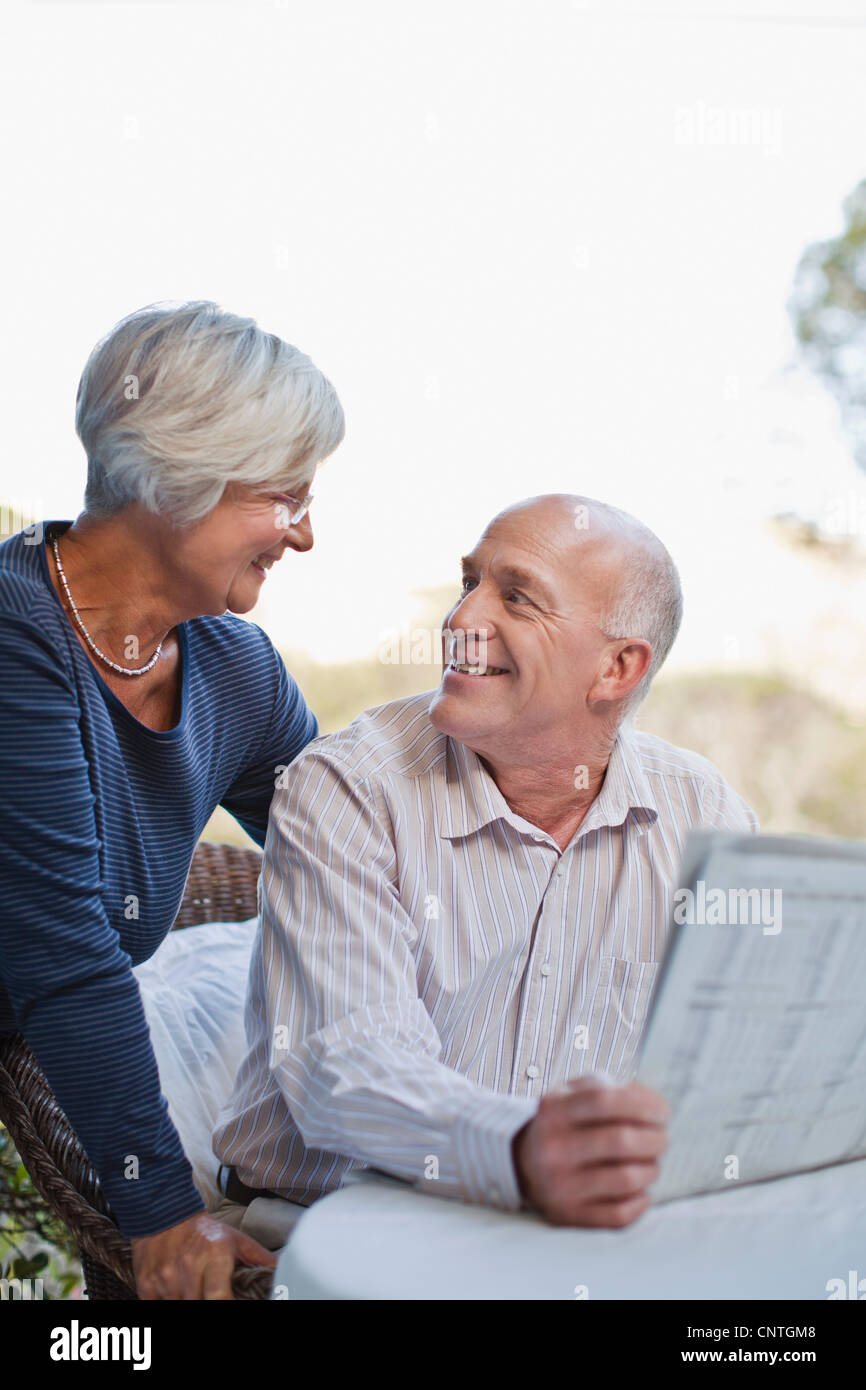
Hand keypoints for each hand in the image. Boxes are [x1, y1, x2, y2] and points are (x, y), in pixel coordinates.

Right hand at [130, 1211, 277, 1299]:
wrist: (163, 1211)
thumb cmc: (203, 1231)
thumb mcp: (235, 1239)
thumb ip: (258, 1258)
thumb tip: (280, 1271)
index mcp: (214, 1257)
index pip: (219, 1299)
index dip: (225, 1306)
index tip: (230, 1303)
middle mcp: (188, 1268)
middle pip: (198, 1306)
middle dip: (205, 1303)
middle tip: (211, 1296)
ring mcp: (165, 1278)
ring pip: (177, 1308)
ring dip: (187, 1302)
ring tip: (194, 1292)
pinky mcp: (145, 1284)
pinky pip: (155, 1308)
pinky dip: (166, 1304)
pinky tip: (176, 1294)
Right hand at [512, 1076, 669, 1227]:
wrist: (524, 1166)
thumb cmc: (565, 1125)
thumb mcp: (572, 1094)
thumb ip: (608, 1088)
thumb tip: (651, 1103)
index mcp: (553, 1111)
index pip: (605, 1101)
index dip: (643, 1103)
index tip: (663, 1111)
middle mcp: (553, 1148)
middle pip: (622, 1141)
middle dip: (655, 1139)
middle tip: (662, 1138)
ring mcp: (559, 1186)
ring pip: (627, 1179)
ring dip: (651, 1169)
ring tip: (651, 1162)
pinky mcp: (570, 1216)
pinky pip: (620, 1214)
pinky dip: (641, 1200)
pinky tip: (639, 1189)